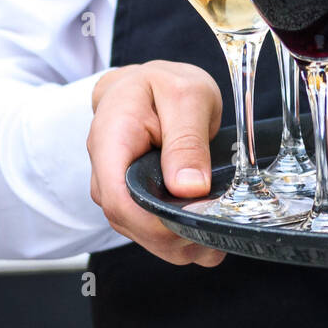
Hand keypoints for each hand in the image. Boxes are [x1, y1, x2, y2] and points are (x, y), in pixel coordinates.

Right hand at [88, 61, 226, 266]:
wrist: (147, 86)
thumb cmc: (163, 86)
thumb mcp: (186, 98)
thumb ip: (187, 141)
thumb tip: (189, 188)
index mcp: (109, 143)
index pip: (119, 201)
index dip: (157, 222)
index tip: (197, 219)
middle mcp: (106, 175)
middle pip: (132, 225)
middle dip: (176, 236)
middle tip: (221, 226)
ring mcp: (117, 193)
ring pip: (144, 236)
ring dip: (182, 241)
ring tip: (220, 229)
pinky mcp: (134, 204)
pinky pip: (154, 233)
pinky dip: (183, 238)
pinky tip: (208, 233)